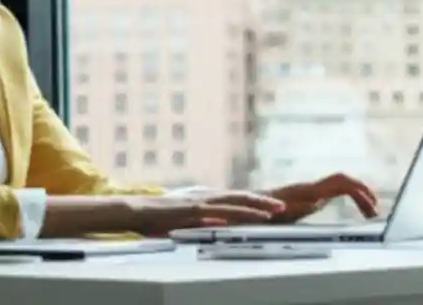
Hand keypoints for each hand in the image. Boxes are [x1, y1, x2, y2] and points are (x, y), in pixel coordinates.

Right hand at [126, 190, 287, 236]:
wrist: (137, 211)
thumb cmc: (160, 217)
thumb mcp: (188, 220)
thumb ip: (206, 220)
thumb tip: (222, 225)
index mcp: (208, 200)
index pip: (239, 199)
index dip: (259, 202)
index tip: (276, 206)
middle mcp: (208, 198)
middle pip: (243, 197)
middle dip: (265, 202)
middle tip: (286, 206)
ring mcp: (201, 203)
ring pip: (235, 203)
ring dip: (257, 207)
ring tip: (275, 211)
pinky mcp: (193, 210)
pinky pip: (219, 212)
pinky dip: (235, 214)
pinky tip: (245, 217)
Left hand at [263, 173, 380, 222]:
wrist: (245, 208)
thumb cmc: (258, 214)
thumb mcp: (275, 214)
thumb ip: (290, 208)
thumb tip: (310, 202)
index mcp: (308, 192)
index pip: (341, 182)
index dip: (360, 190)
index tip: (373, 206)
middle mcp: (311, 188)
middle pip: (345, 181)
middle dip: (364, 194)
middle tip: (375, 212)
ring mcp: (310, 190)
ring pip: (342, 185)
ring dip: (359, 196)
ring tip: (371, 213)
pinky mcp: (308, 196)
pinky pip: (336, 191)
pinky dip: (350, 198)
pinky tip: (355, 210)